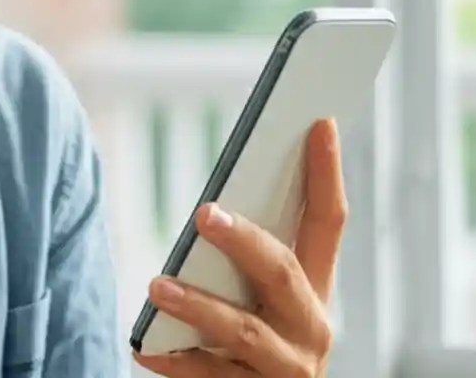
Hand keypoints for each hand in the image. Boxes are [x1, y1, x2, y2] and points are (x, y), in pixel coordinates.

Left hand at [134, 119, 345, 377]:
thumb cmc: (255, 351)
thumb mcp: (265, 306)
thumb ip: (250, 266)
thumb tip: (208, 213)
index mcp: (315, 293)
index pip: (329, 223)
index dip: (326, 173)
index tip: (319, 123)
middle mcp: (311, 329)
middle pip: (283, 272)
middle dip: (243, 240)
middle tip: (204, 213)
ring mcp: (287, 367)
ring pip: (244, 330)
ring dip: (198, 304)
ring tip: (157, 287)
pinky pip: (211, 376)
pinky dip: (176, 360)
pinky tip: (145, 347)